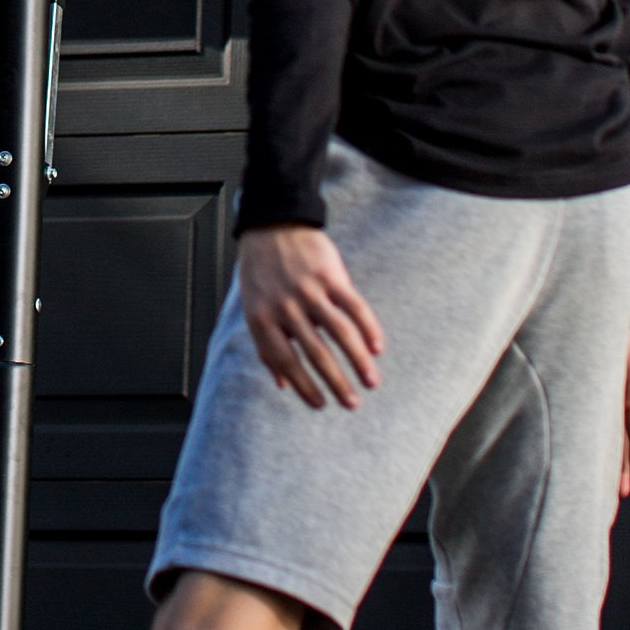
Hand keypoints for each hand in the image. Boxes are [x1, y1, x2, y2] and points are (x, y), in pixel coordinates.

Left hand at [237, 225, 384, 410]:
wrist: (272, 224)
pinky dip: (369, 329)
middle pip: (316, 353)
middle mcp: (286, 306)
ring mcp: (309, 289)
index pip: (286, 362)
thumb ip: (266, 346)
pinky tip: (377, 348)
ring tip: (371, 382)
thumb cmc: (261, 273)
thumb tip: (283, 386)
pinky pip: (354, 306)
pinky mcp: (330, 274)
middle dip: (336, 383)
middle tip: (352, 404)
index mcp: (262, 318)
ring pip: (340, 333)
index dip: (305, 387)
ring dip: (358, 361)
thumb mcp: (253, 308)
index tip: (322, 405)